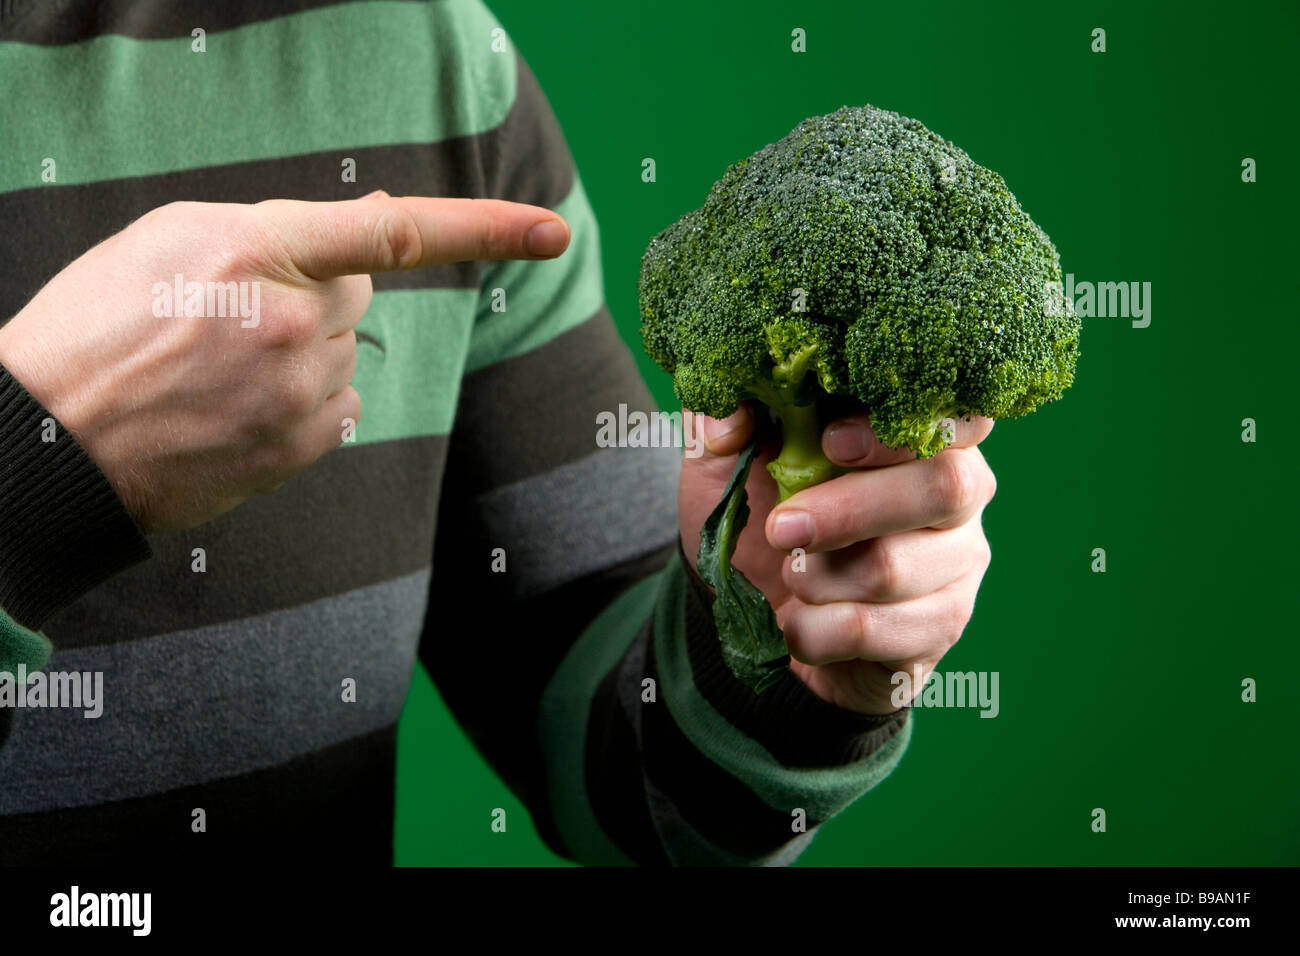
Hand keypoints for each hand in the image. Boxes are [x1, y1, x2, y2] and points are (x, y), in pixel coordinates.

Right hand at [0, 193, 569, 531]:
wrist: (52, 440)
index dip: (485, 229)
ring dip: (302, 351)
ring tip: (219, 368)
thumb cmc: (100, 326)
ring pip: (344, 352)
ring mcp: (299, 390)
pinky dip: (304, 401)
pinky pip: (339, 406)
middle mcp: (291, 320)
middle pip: (358, 293)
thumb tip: (378, 223)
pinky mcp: (301, 445)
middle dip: (316, 293)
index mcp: (254, 249)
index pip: (394, 232)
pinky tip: (238, 406)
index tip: (552, 232)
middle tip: (234, 314)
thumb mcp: (173, 239)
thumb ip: (281, 228)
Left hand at [678, 405, 995, 714]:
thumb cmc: (759, 519)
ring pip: (895, 569)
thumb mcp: (724, 465)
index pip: (956, 414)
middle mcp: (959, 492)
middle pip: (945, 488)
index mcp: (916, 434)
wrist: (756, 614)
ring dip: (816, 579)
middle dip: (848, 510)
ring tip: (791, 576)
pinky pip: (880, 630)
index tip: (830, 442)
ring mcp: (958, 562)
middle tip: (782, 528)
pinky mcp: (940, 625)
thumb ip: (720, 425)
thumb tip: (729, 417)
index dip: (899, 429)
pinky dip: (817, 631)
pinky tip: (799, 624)